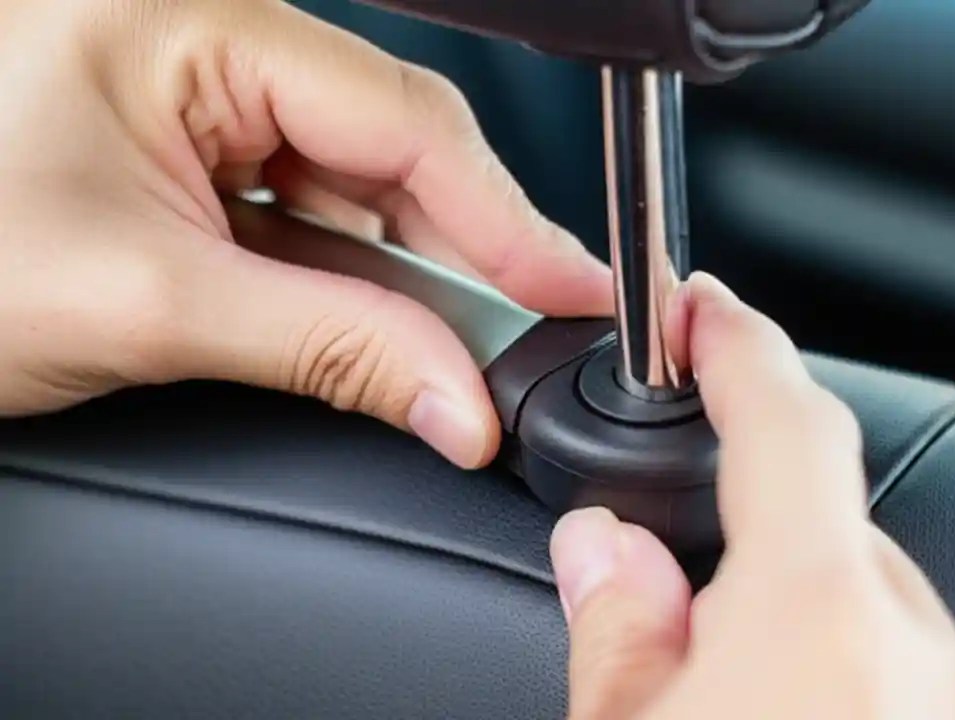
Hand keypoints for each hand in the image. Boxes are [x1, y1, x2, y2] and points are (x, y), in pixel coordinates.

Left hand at [0, 0, 610, 467]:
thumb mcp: (149, 304)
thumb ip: (331, 347)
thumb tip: (459, 400)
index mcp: (191, 19)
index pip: (402, 121)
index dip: (505, 221)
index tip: (578, 297)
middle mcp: (201, 40)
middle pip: (388, 150)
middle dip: (462, 257)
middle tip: (523, 350)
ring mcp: (190, 96)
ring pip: (348, 187)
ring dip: (403, 279)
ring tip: (449, 360)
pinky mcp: (177, 151)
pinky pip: (297, 209)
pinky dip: (343, 279)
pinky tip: (373, 332)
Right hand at [549, 274, 954, 718]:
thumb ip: (618, 633)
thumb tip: (607, 550)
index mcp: (819, 628)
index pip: (784, 430)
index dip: (740, 353)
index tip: (711, 315)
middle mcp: (932, 662)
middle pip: (836, 541)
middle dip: (763, 565)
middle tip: (692, 638)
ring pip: (886, 622)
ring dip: (819, 644)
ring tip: (755, 713)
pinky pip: (932, 685)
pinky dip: (873, 695)